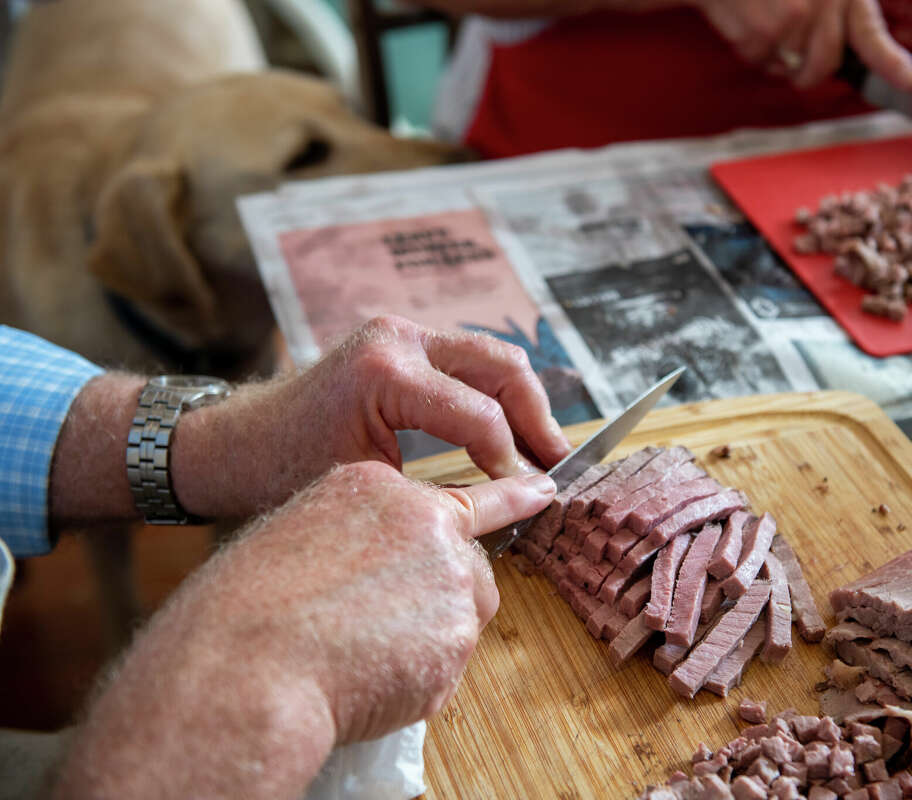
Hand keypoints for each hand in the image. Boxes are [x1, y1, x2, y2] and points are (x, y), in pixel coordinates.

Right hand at [50, 464, 556, 797]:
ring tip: (369, 651)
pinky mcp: (460, 630)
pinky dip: (424, 675)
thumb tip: (392, 562)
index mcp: (378, 487)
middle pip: (466, 562)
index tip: (542, 491)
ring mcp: (451, 574)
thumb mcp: (301, 534)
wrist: (248, 663)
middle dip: (441, 596)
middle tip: (383, 624)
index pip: (457, 492)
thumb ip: (363, 534)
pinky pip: (452, 659)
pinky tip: (375, 675)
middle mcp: (426, 521)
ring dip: (434, 635)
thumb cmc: (249, 609)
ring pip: (465, 611)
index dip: (508, 499)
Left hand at [174, 315, 571, 517]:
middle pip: (502, 365)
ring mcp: (401, 332)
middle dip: (537, 417)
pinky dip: (495, 396)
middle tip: (556, 464)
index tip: (532, 496)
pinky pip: (468, 363)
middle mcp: (398, 338)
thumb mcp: (368, 488)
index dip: (512, 460)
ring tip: (542, 452)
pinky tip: (507, 436)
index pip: (479, 415)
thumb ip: (443, 490)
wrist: (234, 445)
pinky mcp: (402, 342)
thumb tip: (511, 500)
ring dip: (522, 402)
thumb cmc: (285, 473)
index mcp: (385, 372)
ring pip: (493, 358)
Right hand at [694, 0, 911, 89]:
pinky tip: (745, 20)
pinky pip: (761, 60)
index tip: (911, 84)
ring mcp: (792, 18)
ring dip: (776, 57)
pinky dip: (752, 51)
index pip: (871, 35)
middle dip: (808, 73)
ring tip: (762, 22)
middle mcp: (823, 2)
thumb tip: (848, 63)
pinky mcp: (761, 32)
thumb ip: (840, 19)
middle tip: (796, 69)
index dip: (892, 63)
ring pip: (792, 66)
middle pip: (825, 63)